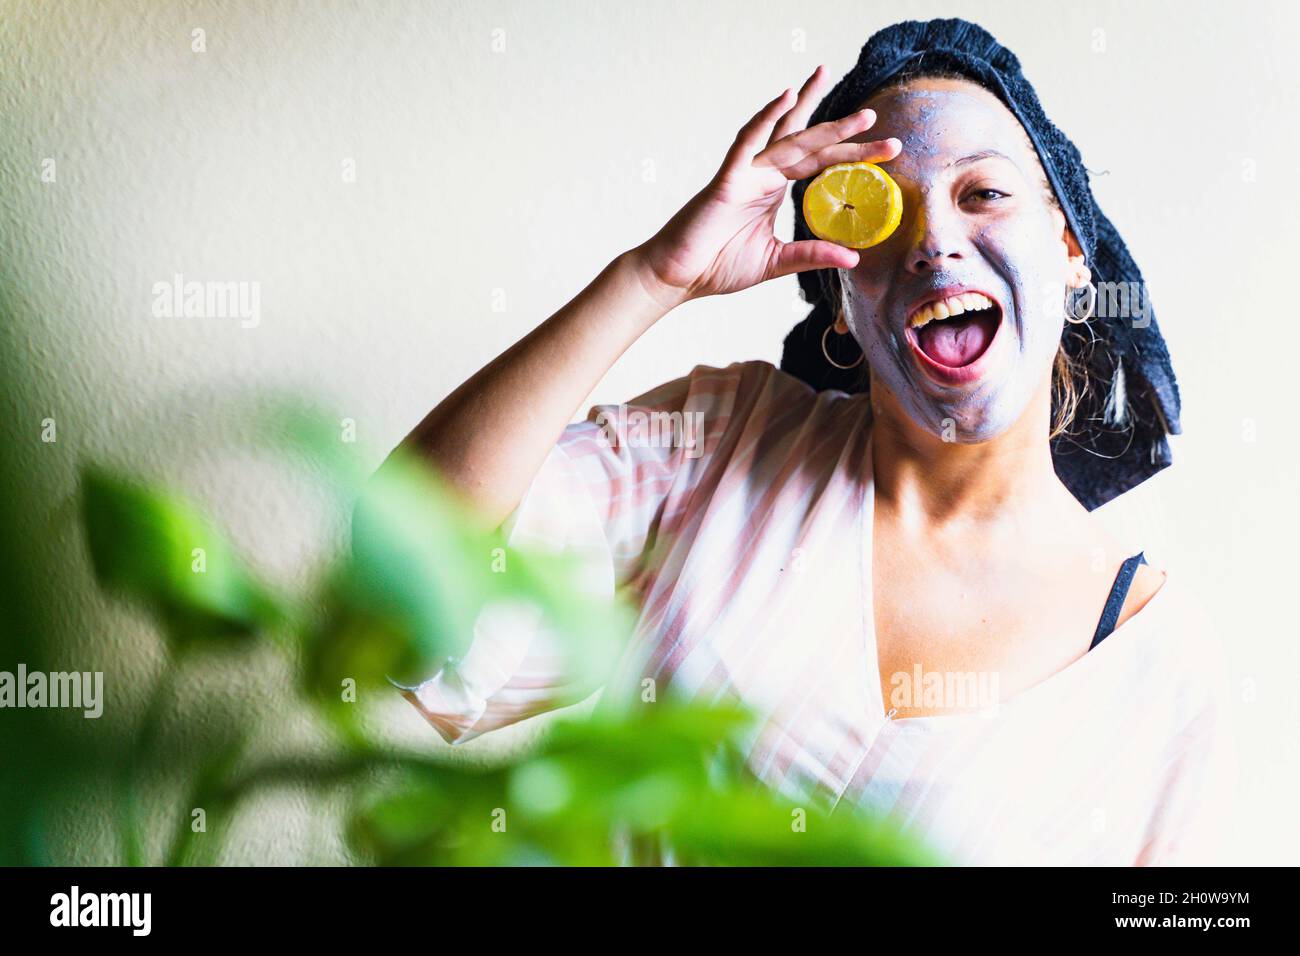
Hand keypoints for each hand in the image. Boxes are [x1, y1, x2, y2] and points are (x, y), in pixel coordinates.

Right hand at [629, 65, 901, 307]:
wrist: (678, 276)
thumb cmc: (717, 266)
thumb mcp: (776, 262)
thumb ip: (811, 254)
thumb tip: (853, 258)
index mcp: (774, 191)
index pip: (821, 166)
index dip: (851, 156)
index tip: (886, 152)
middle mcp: (764, 175)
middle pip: (810, 143)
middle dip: (845, 132)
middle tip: (877, 120)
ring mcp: (746, 174)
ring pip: (789, 139)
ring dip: (820, 119)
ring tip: (852, 106)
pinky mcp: (727, 179)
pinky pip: (748, 142)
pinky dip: (765, 118)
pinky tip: (785, 96)